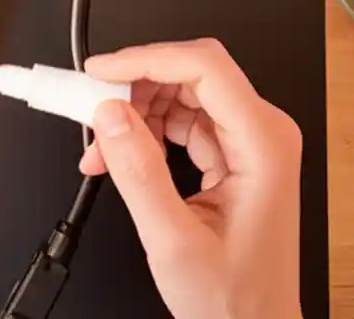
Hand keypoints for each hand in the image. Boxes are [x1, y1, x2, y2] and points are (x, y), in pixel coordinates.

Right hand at [80, 39, 302, 318]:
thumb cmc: (233, 296)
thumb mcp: (173, 240)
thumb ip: (139, 173)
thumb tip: (110, 116)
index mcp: (264, 146)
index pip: (204, 68)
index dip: (146, 59)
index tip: (100, 72)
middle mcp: (262, 134)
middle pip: (189, 74)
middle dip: (133, 87)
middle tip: (90, 109)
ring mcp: (248, 142)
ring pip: (180, 93)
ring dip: (134, 112)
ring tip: (102, 149)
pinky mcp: (232, 153)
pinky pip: (182, 120)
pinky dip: (144, 131)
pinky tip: (120, 157)